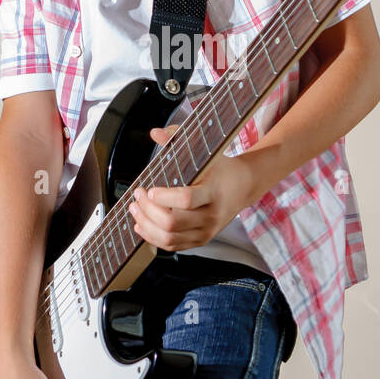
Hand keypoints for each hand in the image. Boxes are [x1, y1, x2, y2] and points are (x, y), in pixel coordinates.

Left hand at [128, 125, 257, 251]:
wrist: (244, 186)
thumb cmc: (221, 168)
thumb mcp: (205, 151)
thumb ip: (178, 139)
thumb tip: (155, 132)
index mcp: (213, 192)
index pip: (186, 200)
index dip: (163, 197)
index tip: (149, 189)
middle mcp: (211, 215)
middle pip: (172, 222)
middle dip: (148, 210)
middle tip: (137, 195)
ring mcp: (206, 231)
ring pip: (169, 238)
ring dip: (146, 225)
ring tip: (135, 209)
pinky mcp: (201, 240)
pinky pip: (172, 245)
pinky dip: (153, 238)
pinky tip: (141, 225)